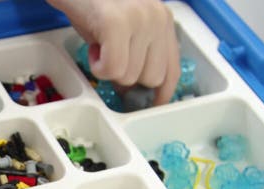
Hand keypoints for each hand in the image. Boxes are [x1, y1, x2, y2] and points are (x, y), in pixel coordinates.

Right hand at [48, 0, 180, 104]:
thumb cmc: (91, 2)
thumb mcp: (125, 24)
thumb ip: (137, 50)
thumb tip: (131, 83)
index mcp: (163, 19)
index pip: (172, 67)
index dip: (162, 91)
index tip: (153, 104)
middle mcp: (157, 19)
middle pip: (150, 77)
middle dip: (126, 75)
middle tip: (108, 55)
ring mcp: (140, 21)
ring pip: (129, 76)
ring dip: (108, 69)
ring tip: (98, 44)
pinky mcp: (117, 24)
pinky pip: (112, 69)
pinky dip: (97, 66)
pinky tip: (92, 49)